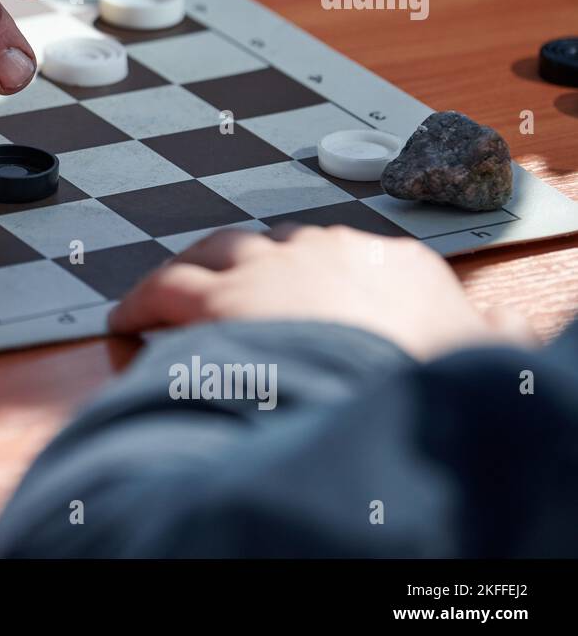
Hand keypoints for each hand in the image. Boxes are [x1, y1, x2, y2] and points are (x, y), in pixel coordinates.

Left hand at [108, 225, 533, 359]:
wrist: (375, 387)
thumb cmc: (426, 376)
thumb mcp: (479, 355)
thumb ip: (488, 333)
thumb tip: (507, 326)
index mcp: (396, 264)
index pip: (353, 258)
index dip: (323, 279)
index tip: (314, 295)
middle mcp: (328, 250)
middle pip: (280, 248)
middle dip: (256, 269)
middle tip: (235, 292)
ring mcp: (270, 266)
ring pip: (218, 254)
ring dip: (196, 273)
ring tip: (176, 295)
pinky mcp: (216, 296)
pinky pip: (167, 288)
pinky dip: (145, 301)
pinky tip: (128, 318)